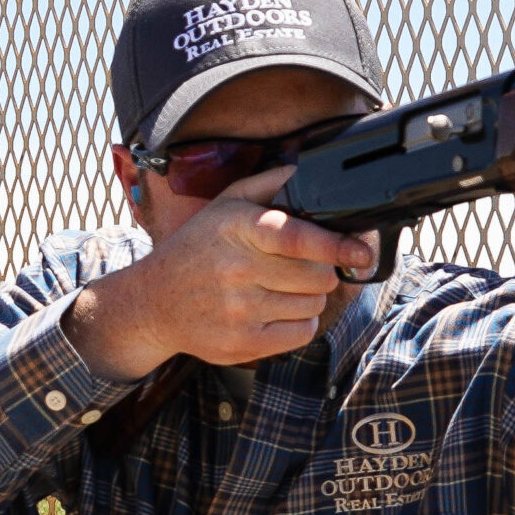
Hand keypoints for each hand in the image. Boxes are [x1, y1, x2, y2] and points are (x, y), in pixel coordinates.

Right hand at [65, 167, 374, 378]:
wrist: (153, 302)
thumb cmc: (197, 248)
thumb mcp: (224, 206)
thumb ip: (268, 185)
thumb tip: (308, 171)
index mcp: (236, 229)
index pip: (296, 237)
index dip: (336, 244)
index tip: (361, 250)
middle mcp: (236, 270)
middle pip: (316, 275)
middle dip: (321, 270)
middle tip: (304, 266)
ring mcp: (238, 310)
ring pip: (313, 305)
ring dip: (309, 296)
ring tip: (284, 287)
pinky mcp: (242, 343)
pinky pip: (301, 334)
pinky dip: (299, 323)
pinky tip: (277, 310)